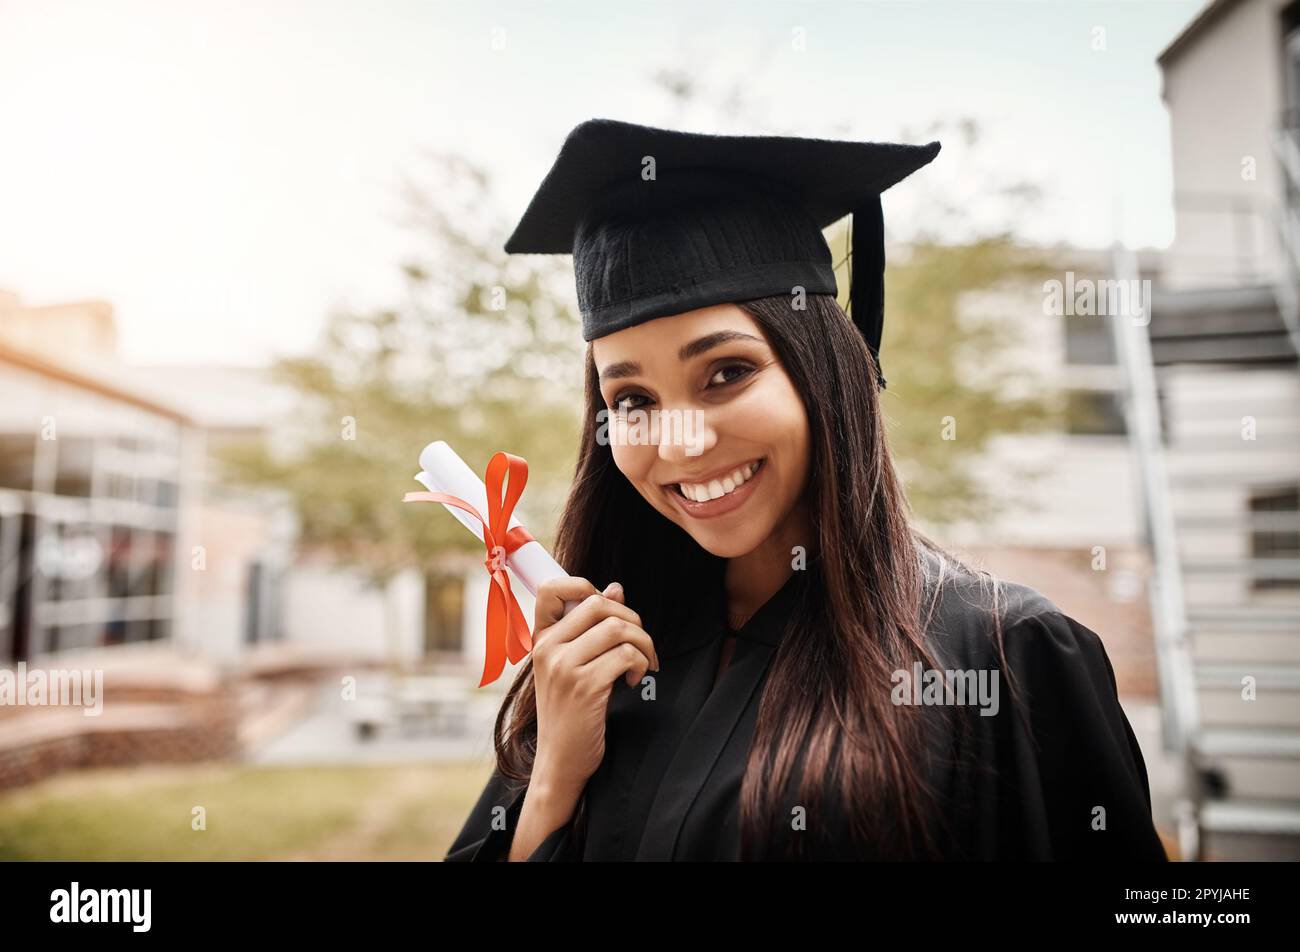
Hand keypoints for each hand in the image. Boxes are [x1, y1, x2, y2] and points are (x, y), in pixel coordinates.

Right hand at [528, 576, 658, 793]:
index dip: (584, 584)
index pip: (551, 588)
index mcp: (540, 639)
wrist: (559, 760)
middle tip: (639, 643)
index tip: (607, 605)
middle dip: (631, 618)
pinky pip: (625, 655)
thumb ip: (590, 627)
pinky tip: (632, 681)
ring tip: (642, 663)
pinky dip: (639, 664)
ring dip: (642, 643)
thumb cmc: (569, 711)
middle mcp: (547, 648)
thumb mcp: (571, 665)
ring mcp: (563, 667)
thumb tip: (615, 587)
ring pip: (617, 628)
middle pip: (598, 603)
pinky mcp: (584, 687)